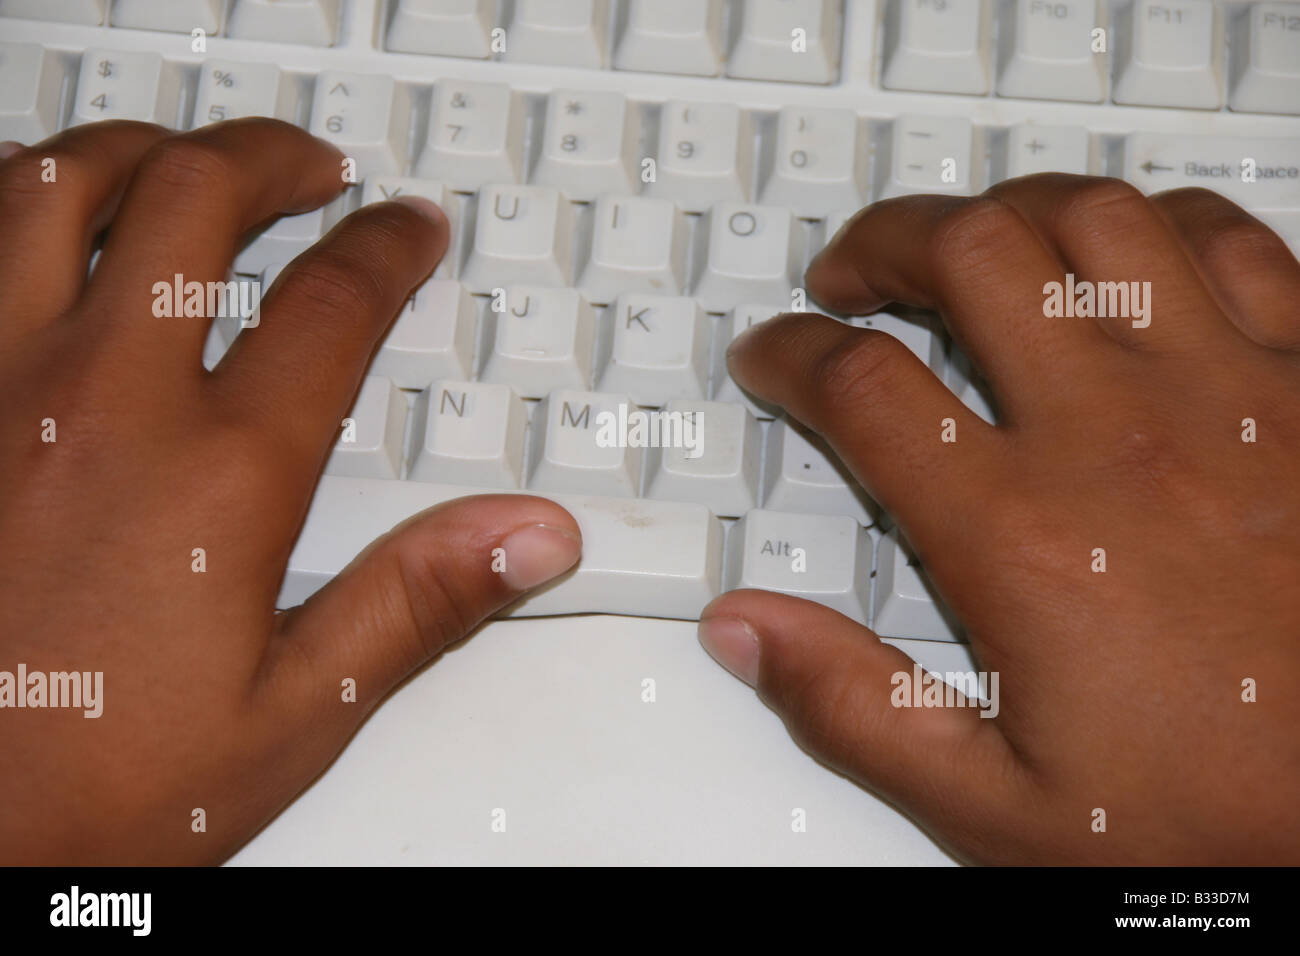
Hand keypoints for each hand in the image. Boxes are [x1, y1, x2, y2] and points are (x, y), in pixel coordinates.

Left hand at [0, 120, 579, 863]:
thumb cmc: (95, 782)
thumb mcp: (293, 713)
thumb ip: (418, 603)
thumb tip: (535, 534)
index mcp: (217, 474)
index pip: (332, 304)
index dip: (387, 246)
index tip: (407, 228)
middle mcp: (99, 404)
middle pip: (194, 197)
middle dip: (270, 158)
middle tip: (312, 165)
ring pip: (56, 188)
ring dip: (139, 151)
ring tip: (186, 160)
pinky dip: (15, 203)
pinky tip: (47, 220)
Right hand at [701, 175, 1299, 863]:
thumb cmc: (1223, 814)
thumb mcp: (998, 805)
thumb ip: (850, 708)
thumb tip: (745, 630)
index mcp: (1025, 538)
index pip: (864, 389)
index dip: (791, 354)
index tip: (775, 357)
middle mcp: (1122, 440)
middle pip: (968, 256)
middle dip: (882, 243)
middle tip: (851, 274)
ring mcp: (1230, 396)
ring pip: (1094, 220)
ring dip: (1006, 212)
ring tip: (966, 241)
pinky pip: (1229, 240)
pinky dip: (1156, 220)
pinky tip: (1122, 249)